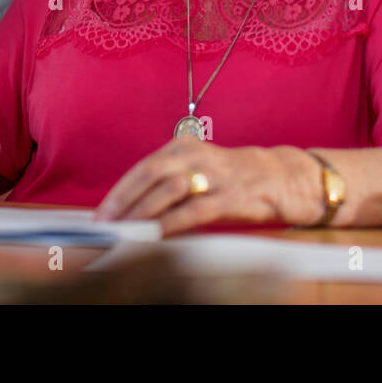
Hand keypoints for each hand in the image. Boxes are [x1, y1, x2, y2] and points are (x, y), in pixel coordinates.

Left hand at [95, 140, 318, 233]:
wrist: (280, 177)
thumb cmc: (232, 177)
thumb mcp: (198, 168)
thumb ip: (168, 181)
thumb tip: (129, 208)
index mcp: (184, 146)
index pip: (142, 168)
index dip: (118, 192)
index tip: (100, 215)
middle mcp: (196, 155)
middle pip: (149, 174)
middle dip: (123, 201)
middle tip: (105, 225)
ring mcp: (213, 175)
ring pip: (168, 191)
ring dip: (142, 213)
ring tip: (125, 233)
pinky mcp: (229, 197)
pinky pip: (193, 211)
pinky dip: (170, 224)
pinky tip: (155, 236)